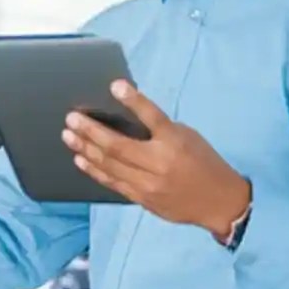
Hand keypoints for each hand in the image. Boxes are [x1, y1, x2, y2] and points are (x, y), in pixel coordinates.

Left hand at [62, 80, 250, 240]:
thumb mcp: (187, 137)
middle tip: (71, 118)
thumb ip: (159, 129)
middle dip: (90, 131)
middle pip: (117, 146)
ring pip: (109, 166)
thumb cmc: (203, 162)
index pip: (152, 116)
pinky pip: (113, 183)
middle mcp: (160, 163)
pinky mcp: (143, 199)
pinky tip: (81, 159)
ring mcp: (149, 185)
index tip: (114, 85)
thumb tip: (125, 119)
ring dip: (85, 149)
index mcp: (175, 142)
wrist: (220, 202)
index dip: (133, 100)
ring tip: (68, 136)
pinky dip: (94, 170)